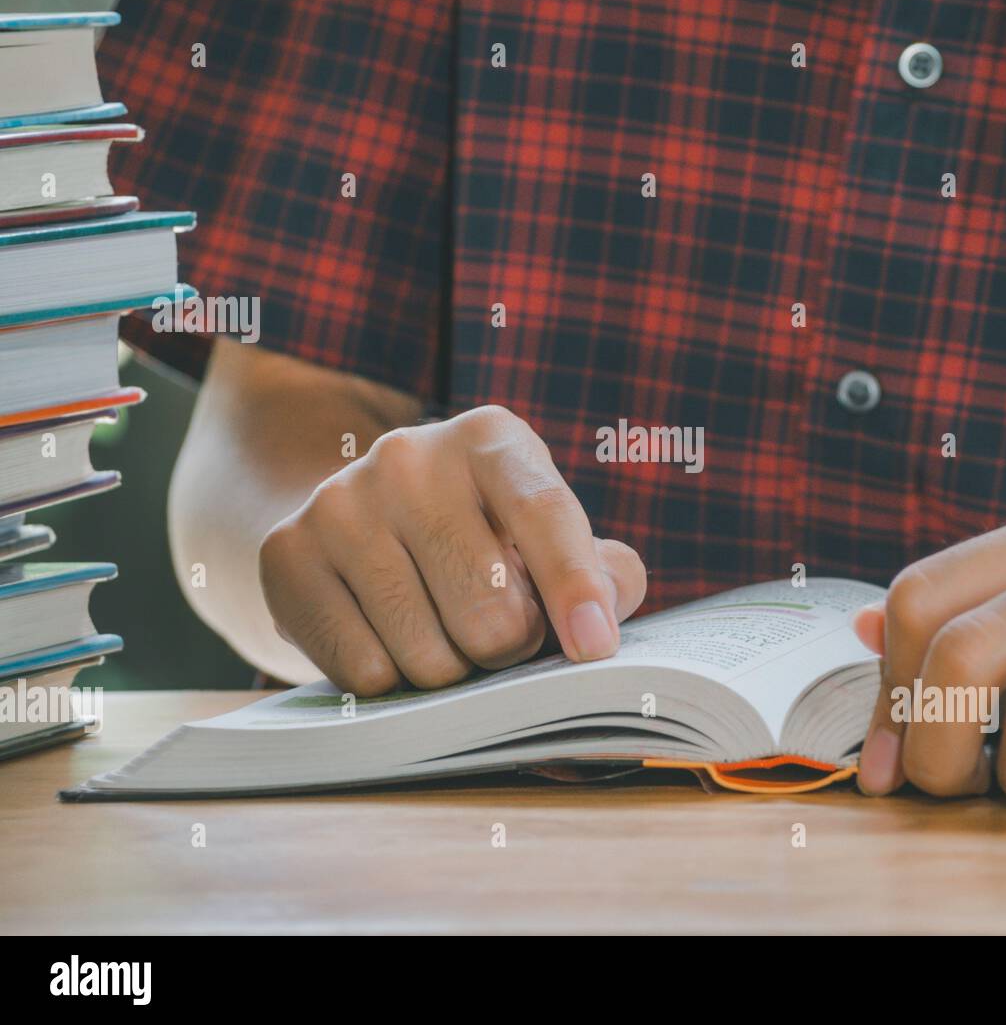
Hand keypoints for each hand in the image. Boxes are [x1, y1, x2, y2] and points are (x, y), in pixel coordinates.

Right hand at [259, 405, 645, 694]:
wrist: (364, 523)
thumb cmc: (485, 539)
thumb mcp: (547, 537)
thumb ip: (602, 573)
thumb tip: (599, 626)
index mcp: (490, 438)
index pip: (544, 515)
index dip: (574, 587)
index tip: (595, 648)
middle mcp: (411, 456)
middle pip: (488, 608)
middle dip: (508, 647)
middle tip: (499, 633)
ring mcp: (340, 500)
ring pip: (426, 653)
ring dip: (451, 672)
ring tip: (444, 633)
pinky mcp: (288, 552)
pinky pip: (363, 670)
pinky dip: (391, 682)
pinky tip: (389, 640)